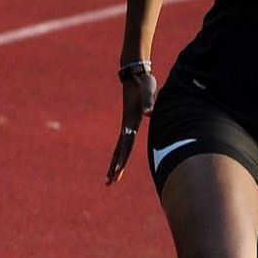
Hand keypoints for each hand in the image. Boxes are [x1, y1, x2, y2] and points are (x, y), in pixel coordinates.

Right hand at [106, 68, 157, 184]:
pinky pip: (124, 142)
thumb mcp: (148, 91)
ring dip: (116, 162)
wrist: (135, 74)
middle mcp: (126, 125)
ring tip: (113, 176)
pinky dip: (122, 152)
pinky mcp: (130, 122)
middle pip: (119, 150)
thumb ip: (148, 103)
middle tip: (109, 182)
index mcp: (130, 122)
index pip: (125, 144)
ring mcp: (127, 124)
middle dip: (114, 167)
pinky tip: (121, 159)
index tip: (117, 171)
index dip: (122, 158)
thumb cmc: (143, 83)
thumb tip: (148, 113)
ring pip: (120, 148)